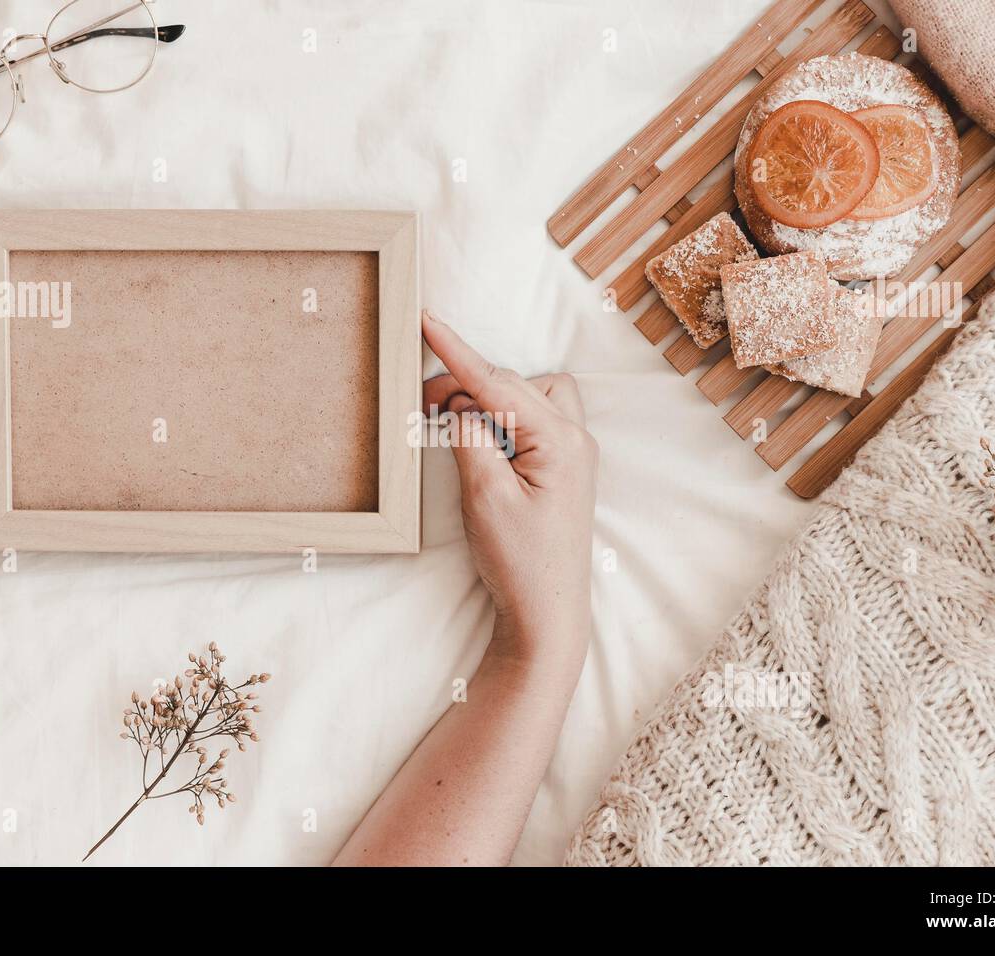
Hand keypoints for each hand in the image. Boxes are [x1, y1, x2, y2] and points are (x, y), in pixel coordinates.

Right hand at [422, 310, 597, 673]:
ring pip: (526, 396)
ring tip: (448, 424)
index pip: (498, 383)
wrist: (547, 613)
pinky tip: (476, 441)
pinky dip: (500, 420)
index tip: (426, 321)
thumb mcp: (485, 497)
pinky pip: (530, 421)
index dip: (457, 352)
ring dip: (488, 400)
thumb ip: (471, 438)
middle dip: (465, 385)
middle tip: (420, 405)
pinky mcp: (562, 468)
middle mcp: (574, 438)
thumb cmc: (520, 561)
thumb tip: (463, 405)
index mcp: (560, 440)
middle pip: (513, 384)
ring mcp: (571, 453)